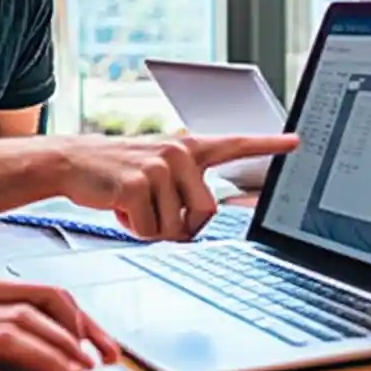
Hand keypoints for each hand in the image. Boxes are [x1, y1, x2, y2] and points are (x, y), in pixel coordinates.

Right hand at [59, 134, 298, 240]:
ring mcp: (159, 166)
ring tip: (133, 202)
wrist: (73, 162)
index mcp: (189, 149)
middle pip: (207, 213)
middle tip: (154, 210)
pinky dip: (132, 227)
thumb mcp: (158, 173)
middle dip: (181, 225)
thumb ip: (186, 189)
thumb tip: (202, 224)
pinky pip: (149, 229)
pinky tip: (119, 205)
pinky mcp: (138, 184)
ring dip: (152, 226)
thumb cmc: (119, 174)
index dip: (269, 144)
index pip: (236, 144)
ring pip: (176, 226)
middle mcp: (179, 153)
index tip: (297, 141)